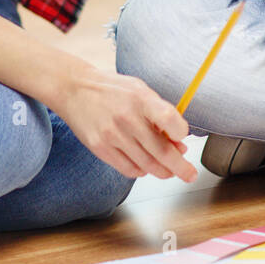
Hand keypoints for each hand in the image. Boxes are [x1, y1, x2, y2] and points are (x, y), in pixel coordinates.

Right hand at [57, 68, 197, 181]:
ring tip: (170, 171)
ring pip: (147, 165)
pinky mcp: (100, 148)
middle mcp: (126, 118)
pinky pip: (128, 169)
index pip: (168, 119)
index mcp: (140, 98)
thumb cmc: (112, 89)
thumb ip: (158, 112)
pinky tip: (146, 167)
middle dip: (180, 167)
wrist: (74, 89)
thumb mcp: (139, 89)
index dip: (181, 132)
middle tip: (189, 174)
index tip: (183, 137)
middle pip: (161, 151)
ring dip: (163, 172)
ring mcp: (112, 135)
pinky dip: (142, 172)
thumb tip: (178, 141)